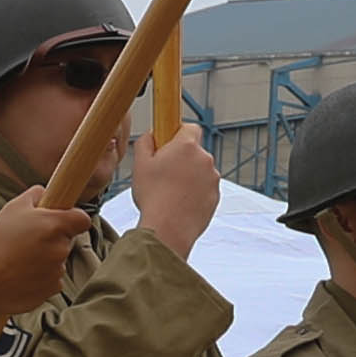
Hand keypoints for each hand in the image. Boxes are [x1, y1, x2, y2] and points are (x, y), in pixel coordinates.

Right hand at [0, 187, 91, 323]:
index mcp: (55, 225)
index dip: (73, 219)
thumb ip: (35, 195)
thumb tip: (46, 193)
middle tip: (28, 241)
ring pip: (58, 261)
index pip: (83, 219)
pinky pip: (52, 279)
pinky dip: (40, 278)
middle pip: (67, 240)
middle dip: (52, 240)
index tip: (63, 221)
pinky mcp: (52, 289)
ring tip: (19, 260)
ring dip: (45, 260)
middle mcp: (61, 248)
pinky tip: (21, 274)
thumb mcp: (12, 208)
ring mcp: (58, 271)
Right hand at [126, 125, 221, 260]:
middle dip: (182, 159)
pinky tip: (179, 204)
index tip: (168, 144)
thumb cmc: (153, 196)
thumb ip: (145, 142)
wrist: (168, 229)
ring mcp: (213, 179)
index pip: (190, 127)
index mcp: (187, 146)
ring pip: (200, 171)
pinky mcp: (216, 197)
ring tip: (170, 193)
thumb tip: (151, 136)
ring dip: (189, 177)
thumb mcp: (139, 164)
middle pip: (194, 151)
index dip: (178, 133)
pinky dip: (195, 193)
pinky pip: (204, 189)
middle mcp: (205, 159)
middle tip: (163, 173)